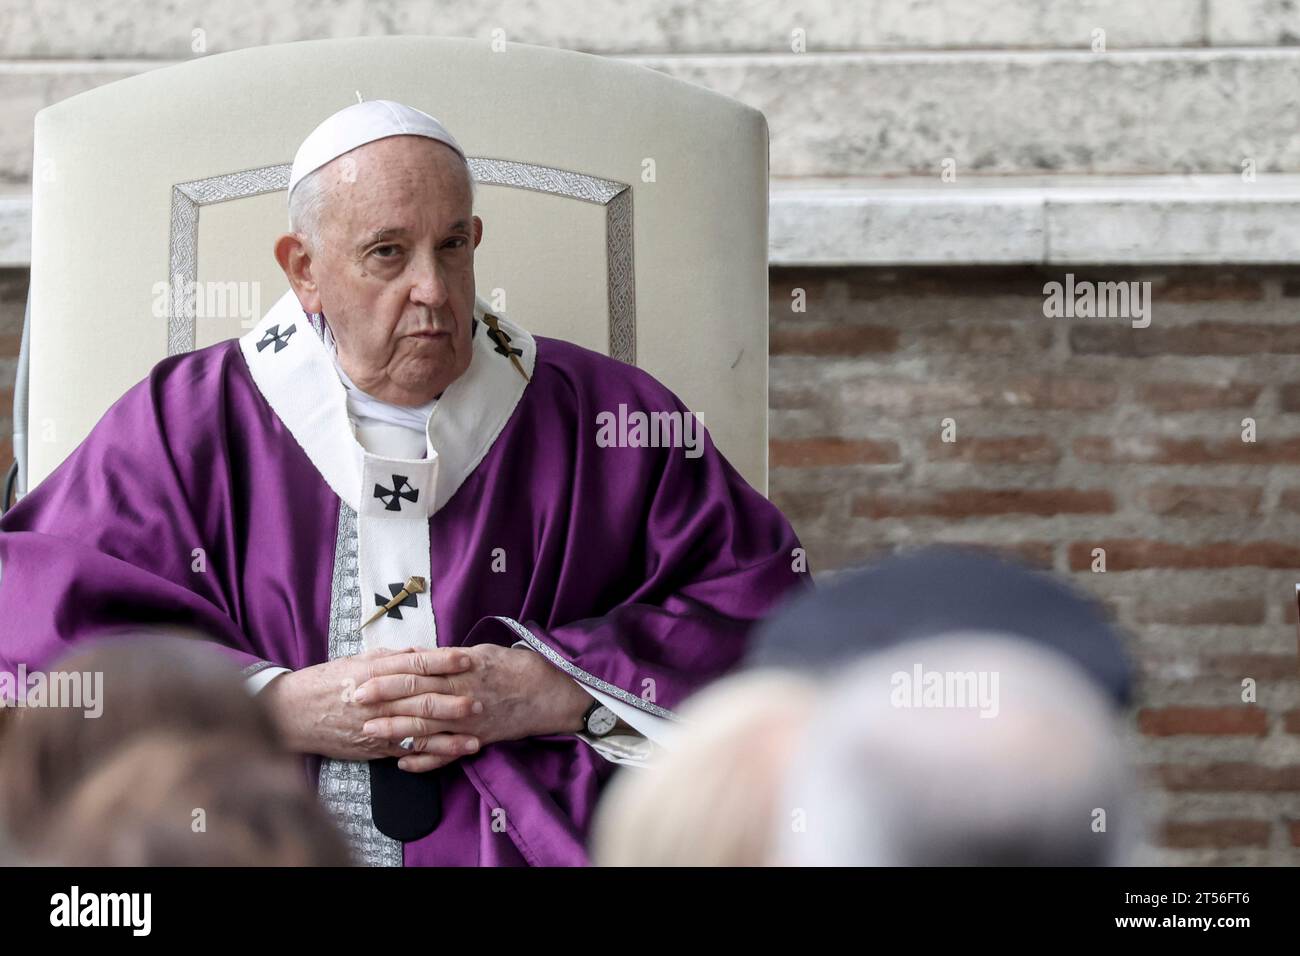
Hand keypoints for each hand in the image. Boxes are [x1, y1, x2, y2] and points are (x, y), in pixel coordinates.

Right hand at [262, 646, 481, 768]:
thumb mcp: (355, 662)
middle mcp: (377, 699)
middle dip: (453, 701)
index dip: (443, 661)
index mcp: (373, 672)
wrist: (292, 714)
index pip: (414, 664)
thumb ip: (389, 657)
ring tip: (476, 736)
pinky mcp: (373, 747)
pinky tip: (451, 755)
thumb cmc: (326, 683)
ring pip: (417, 731)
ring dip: (449, 735)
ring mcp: (375, 726)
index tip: (468, 658)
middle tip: (481, 700)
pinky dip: (430, 755)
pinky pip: (406, 752)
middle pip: (421, 699)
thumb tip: (421, 652)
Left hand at [355, 643, 592, 771]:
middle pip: (415, 699)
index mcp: (460, 669)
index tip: (362, 678)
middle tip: (353, 703)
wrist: (548, 692)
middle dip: (382, 702)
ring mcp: (467, 721)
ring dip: (395, 731)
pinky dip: (425, 761)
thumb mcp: (480, 652)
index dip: (387, 677)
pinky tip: (402, 763)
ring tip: (369, 733)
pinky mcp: (476, 740)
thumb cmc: (512, 667)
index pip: (416, 671)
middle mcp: (461, 696)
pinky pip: (446, 754)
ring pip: (426, 728)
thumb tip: (418, 656)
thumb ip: (448, 658)